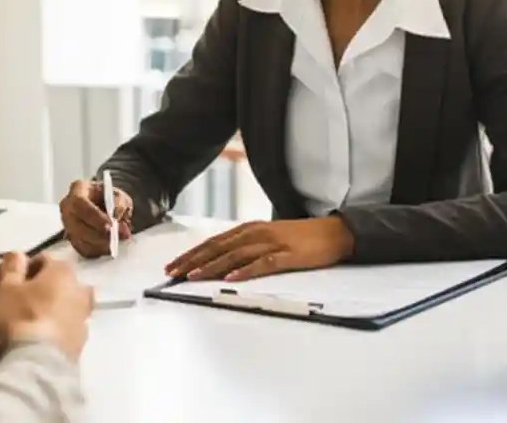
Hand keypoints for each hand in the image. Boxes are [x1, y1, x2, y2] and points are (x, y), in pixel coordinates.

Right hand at [0, 252, 94, 360]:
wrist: (37, 360)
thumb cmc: (20, 316)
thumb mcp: (6, 288)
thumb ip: (12, 268)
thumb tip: (17, 254)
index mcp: (63, 271)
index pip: (44, 260)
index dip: (25, 268)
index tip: (11, 281)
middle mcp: (80, 289)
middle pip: (60, 282)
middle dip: (44, 287)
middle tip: (22, 300)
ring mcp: (84, 316)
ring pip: (67, 304)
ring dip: (54, 307)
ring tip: (32, 320)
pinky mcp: (82, 340)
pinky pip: (69, 327)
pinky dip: (58, 328)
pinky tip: (42, 337)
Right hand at [59, 178, 132, 257]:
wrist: (107, 205)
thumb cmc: (110, 197)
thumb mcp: (119, 195)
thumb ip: (119, 204)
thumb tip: (117, 218)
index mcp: (77, 190)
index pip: (79, 204)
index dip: (95, 217)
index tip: (111, 225)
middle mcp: (67, 207)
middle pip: (77, 225)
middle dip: (99, 234)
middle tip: (117, 237)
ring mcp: (67, 225)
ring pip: (79, 240)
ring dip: (100, 244)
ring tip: (116, 243)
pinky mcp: (72, 239)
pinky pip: (82, 249)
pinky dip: (97, 251)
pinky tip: (109, 248)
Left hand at [165, 217, 354, 281]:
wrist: (333, 233)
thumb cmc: (300, 238)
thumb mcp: (268, 238)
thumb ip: (246, 246)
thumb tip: (221, 261)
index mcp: (250, 229)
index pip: (214, 242)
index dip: (192, 253)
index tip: (173, 265)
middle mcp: (256, 233)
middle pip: (218, 247)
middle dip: (193, 260)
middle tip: (172, 272)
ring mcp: (272, 243)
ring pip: (235, 255)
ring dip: (213, 266)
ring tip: (194, 276)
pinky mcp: (288, 255)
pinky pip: (263, 263)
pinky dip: (246, 270)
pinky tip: (232, 277)